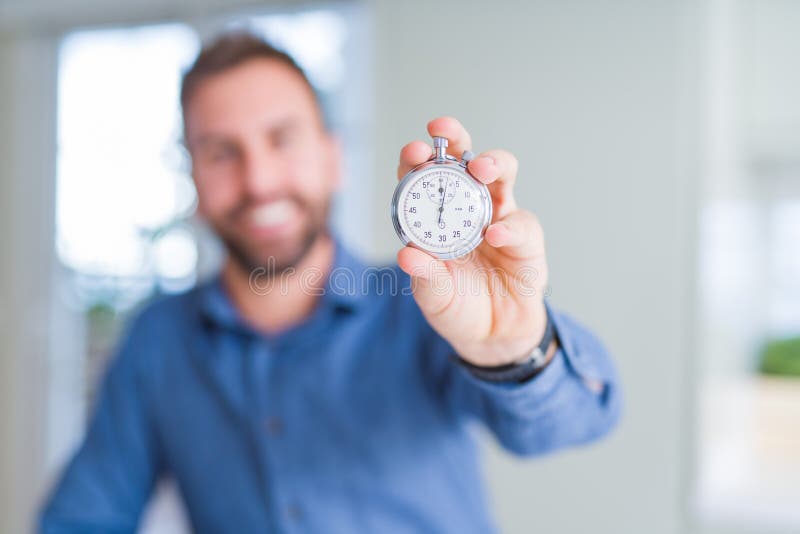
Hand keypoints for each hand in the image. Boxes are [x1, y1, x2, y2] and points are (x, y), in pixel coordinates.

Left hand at [396, 117, 552, 366]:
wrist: (493, 337)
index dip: (419, 158)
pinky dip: (509, 227)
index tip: (414, 150)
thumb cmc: (458, 307)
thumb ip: (424, 275)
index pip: (425, 177)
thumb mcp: (433, 296)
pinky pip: (522, 225)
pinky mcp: (527, 242)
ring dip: (492, 164)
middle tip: (445, 133)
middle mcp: (469, 209)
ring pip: (502, 177)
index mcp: (438, 216)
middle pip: (466, 160)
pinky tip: (495, 235)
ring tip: (480, 168)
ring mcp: (501, 220)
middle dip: (456, 140)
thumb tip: (407, 253)